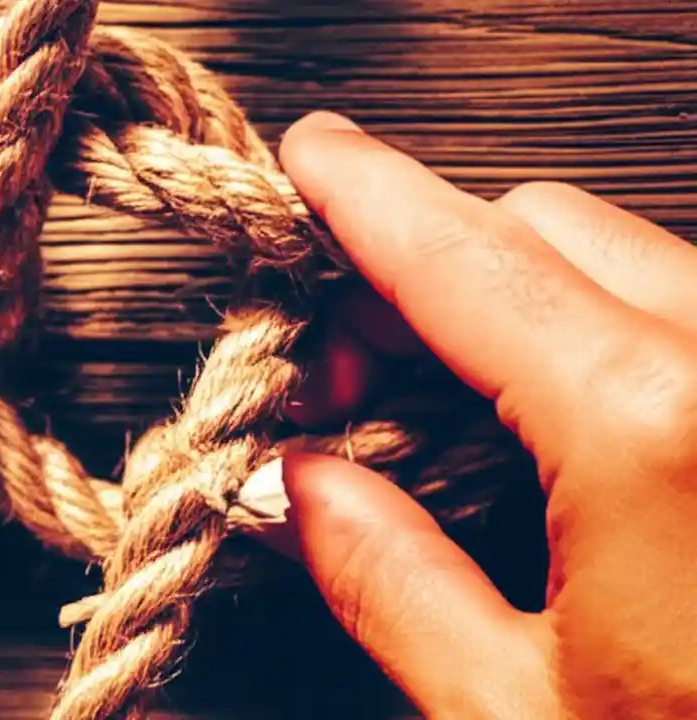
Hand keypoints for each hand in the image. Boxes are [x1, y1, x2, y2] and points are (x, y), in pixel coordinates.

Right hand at [257, 111, 696, 717]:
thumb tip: (301, 489)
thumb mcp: (519, 719)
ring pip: (622, 262)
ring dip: (508, 307)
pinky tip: (553, 443)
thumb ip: (389, 579)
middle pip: (537, 228)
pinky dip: (594, 344)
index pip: (461, 257)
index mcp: (655, 432)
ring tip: (444, 423)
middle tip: (346, 380)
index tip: (311, 164)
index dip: (362, 198)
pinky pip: (687, 322)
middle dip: (418, 272)